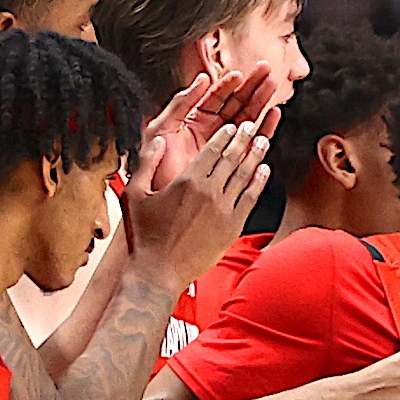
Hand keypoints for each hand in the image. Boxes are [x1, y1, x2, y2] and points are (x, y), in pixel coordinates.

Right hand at [123, 117, 272, 292]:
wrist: (159, 272)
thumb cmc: (144, 235)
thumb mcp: (135, 194)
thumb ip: (147, 163)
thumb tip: (159, 140)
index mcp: (187, 181)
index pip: (212, 151)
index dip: (224, 136)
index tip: (232, 127)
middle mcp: (209, 192)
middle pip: (232, 159)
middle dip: (244, 139)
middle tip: (253, 126)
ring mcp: (224, 210)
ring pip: (244, 176)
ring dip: (255, 156)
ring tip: (264, 141)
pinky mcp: (233, 228)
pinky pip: (250, 200)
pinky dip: (259, 183)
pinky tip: (264, 171)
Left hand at [143, 68, 281, 190]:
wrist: (160, 203)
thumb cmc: (155, 171)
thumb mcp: (161, 129)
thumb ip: (180, 103)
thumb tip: (201, 79)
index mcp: (192, 121)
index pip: (214, 97)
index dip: (227, 84)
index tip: (240, 74)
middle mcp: (210, 132)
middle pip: (235, 104)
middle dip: (251, 87)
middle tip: (266, 71)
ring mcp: (224, 147)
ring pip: (247, 119)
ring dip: (261, 102)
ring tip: (274, 86)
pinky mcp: (234, 164)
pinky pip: (253, 144)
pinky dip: (264, 129)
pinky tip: (274, 115)